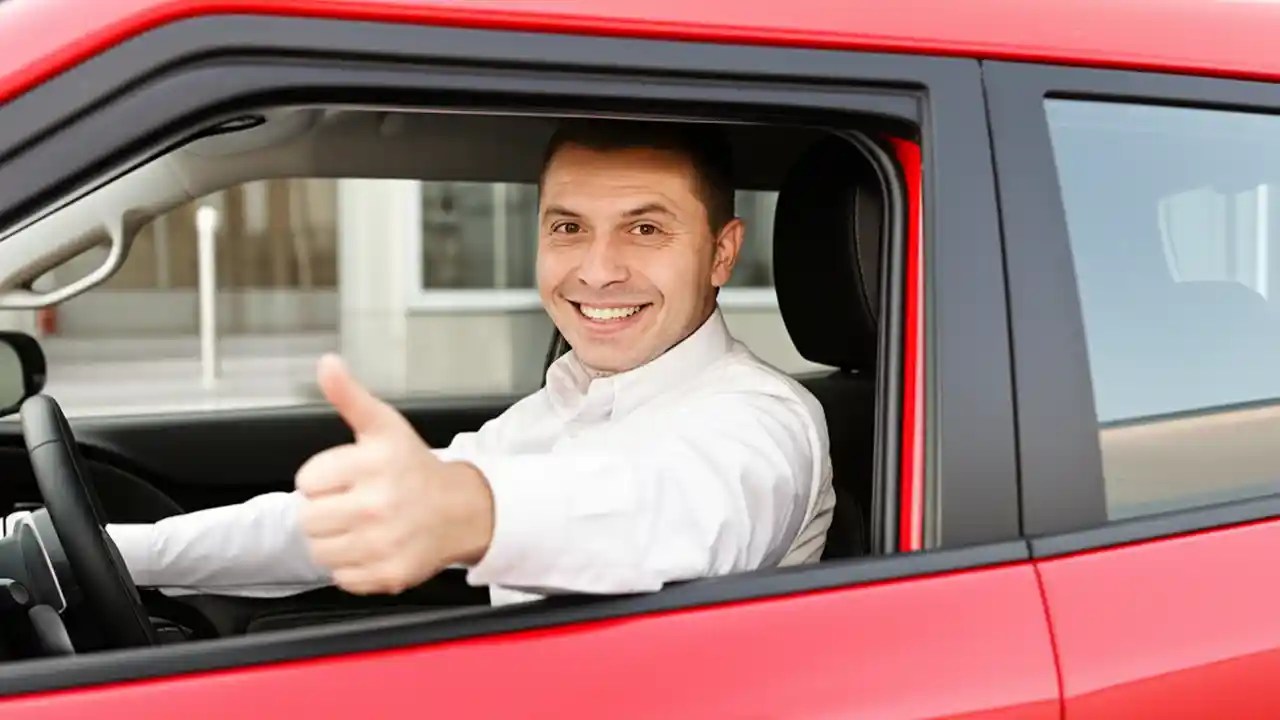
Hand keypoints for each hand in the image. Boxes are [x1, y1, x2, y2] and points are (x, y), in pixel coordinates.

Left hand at [295, 354, 493, 594]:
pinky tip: (372, 546)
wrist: (462, 510)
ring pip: (320, 551)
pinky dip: (352, 566)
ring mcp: (384, 542)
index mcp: (373, 463)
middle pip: (308, 520)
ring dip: (334, 541)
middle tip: (352, 502)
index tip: (346, 477)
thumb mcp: (383, 424)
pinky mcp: (389, 573)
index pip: (306, 482)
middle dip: (325, 510)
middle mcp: (379, 503)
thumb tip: (327, 364)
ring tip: (359, 525)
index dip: (322, 479)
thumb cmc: (414, 467)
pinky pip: (342, 577)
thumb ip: (348, 396)